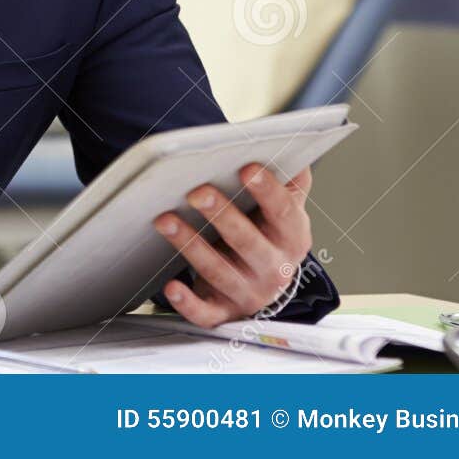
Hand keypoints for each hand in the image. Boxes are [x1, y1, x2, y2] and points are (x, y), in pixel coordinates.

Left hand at [152, 163, 313, 327]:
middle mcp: (274, 269)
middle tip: (196, 191)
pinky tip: (171, 286)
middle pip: (248, 243)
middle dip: (222, 216)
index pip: (284, 213)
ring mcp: (248, 293)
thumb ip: (289, 182)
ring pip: (218, 271)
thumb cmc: (268, 236)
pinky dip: (187, 302)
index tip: (247, 168)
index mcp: (292, 238)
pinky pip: (205, 313)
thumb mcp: (285, 211)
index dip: (267, 190)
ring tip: (165, 220)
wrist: (263, 284)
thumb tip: (293, 146)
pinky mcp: (223, 312)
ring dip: (191, 246)